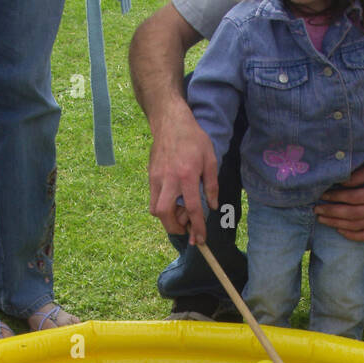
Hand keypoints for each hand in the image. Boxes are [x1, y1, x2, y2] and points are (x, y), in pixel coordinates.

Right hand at [147, 103, 218, 243]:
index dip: (197, 227)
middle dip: (175, 228)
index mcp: (187, 175)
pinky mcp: (150, 177)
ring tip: (181, 211)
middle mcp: (169, 179)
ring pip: (155, 210)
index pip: (192, 208)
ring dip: (168, 218)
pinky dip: (164, 207)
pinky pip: (154, 200)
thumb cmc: (193, 139)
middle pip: (164, 214)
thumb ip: (212, 185)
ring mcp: (156, 178)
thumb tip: (212, 207)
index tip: (201, 240)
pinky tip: (174, 201)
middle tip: (187, 227)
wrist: (170, 122)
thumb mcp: (210, 159)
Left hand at [314, 159, 363, 241]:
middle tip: (317, 209)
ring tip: (321, 219)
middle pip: (351, 214)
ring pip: (355, 226)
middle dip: (331, 212)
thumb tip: (340, 183)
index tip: (323, 195)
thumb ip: (359, 176)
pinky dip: (350, 235)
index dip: (336, 197)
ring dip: (336, 223)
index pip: (353, 198)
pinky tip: (338, 229)